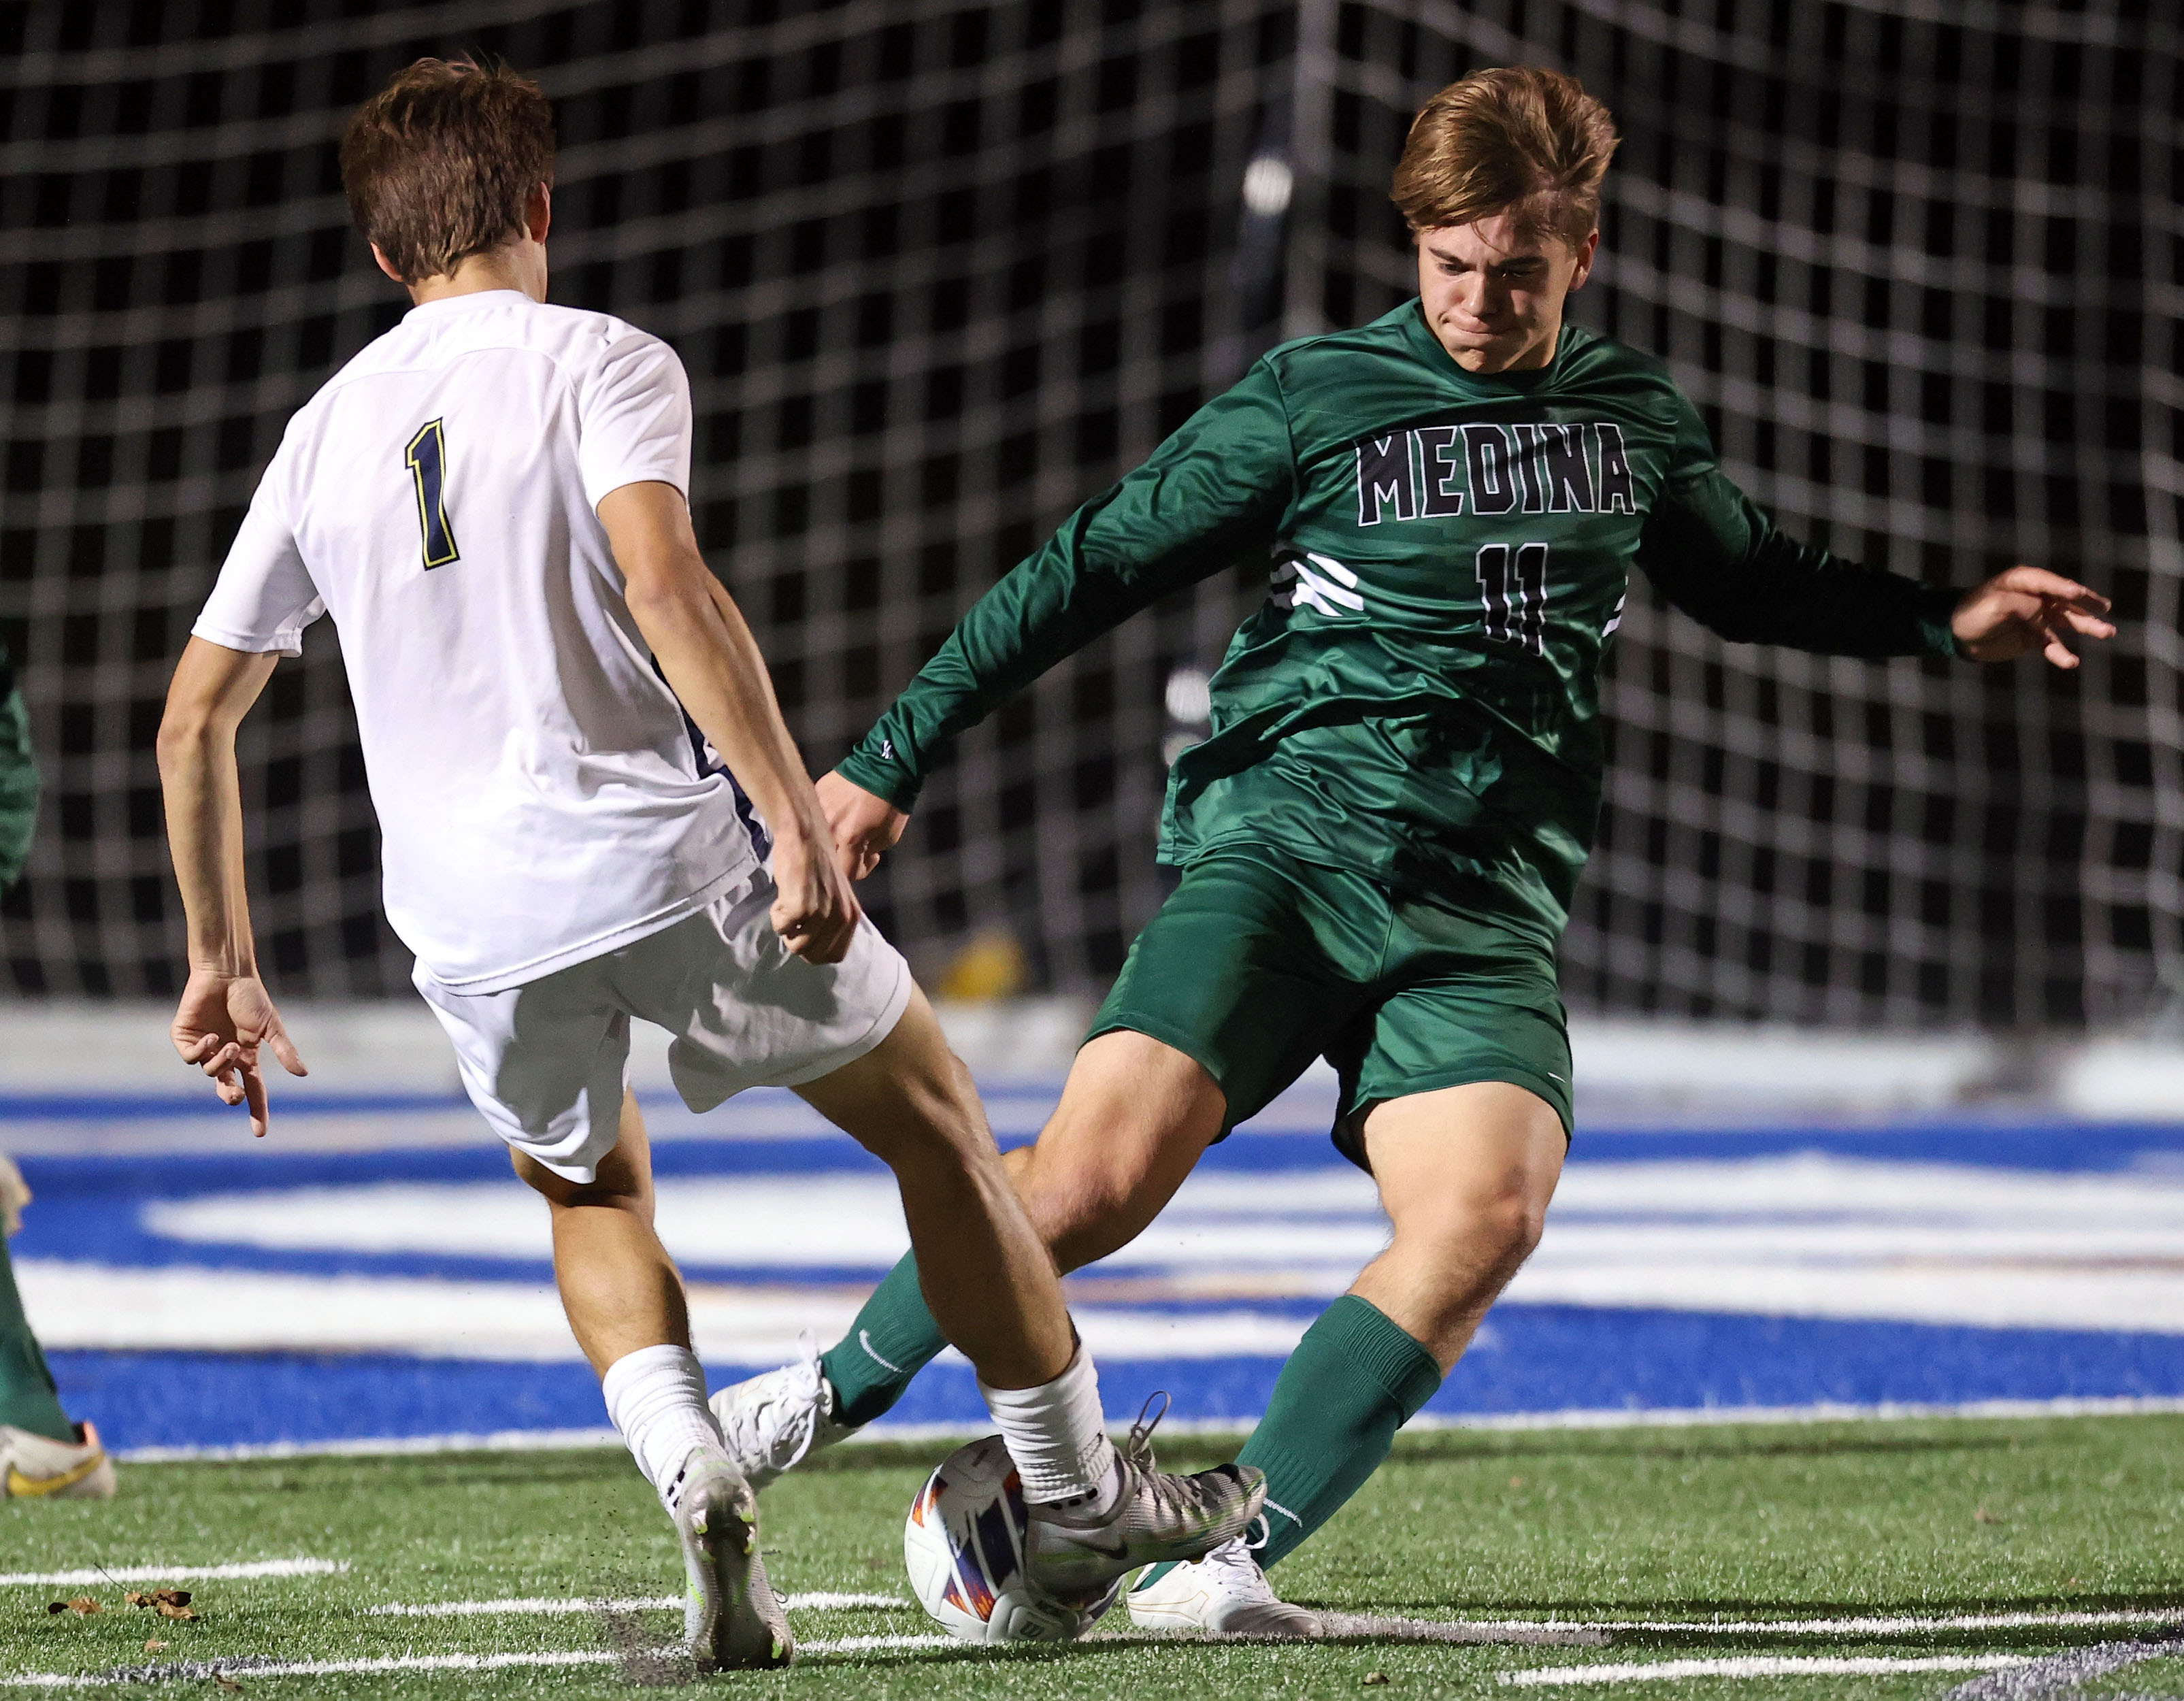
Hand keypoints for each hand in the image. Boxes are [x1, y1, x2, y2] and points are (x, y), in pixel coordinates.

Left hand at [170, 968, 307, 1136]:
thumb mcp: (272, 1026)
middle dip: (231, 1095)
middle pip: (227, 1088)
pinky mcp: (185, 1038)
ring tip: (230, 1045)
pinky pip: (190, 1057)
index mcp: (247, 1056)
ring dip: (221, 1064)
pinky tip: (213, 1037)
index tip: (260, 1133)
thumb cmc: (251, 997)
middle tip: (236, 1095)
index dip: (257, 1111)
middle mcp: (225, 1056)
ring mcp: (204, 1048)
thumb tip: (303, 1074)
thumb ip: (284, 1050)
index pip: (254, 1089)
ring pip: (208, 1073)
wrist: (226, 973)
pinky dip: (202, 1052)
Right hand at [767, 827, 862, 963]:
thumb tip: (816, 948)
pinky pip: (781, 928)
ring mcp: (822, 914)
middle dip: (798, 941)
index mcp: (852, 917)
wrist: (805, 838)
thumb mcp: (836, 898)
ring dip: (787, 928)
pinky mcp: (801, 908)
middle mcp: (841, 917)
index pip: (835, 956)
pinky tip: (783, 895)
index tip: (804, 935)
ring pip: (796, 946)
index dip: (816, 951)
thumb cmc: (815, 865)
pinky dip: (776, 915)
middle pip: (814, 955)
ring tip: (790, 903)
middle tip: (794, 918)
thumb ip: (832, 922)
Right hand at [817, 771, 909, 881]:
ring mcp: (817, 808)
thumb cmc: (892, 804)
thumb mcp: (888, 837)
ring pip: (815, 835)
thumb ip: (867, 853)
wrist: (886, 765)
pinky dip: (824, 818)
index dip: (856, 872)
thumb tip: (856, 857)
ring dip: (830, 837)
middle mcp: (827, 826)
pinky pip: (814, 814)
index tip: (865, 861)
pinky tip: (837, 812)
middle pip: (824, 856)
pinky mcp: (814, 792)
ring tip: (844, 828)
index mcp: (848, 838)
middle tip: (853, 848)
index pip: (843, 872)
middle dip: (840, 857)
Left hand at [1951, 566, 2114, 667]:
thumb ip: (2022, 605)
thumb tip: (2044, 612)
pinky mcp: (2033, 637)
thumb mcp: (1994, 606)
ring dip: (2086, 627)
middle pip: (2065, 599)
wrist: (1955, 636)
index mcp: (2022, 581)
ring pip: (2066, 622)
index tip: (2078, 593)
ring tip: (2107, 633)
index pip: (2049, 582)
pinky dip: (2061, 653)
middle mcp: (2034, 597)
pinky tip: (2071, 662)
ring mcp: (2036, 617)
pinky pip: (2052, 645)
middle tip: (2105, 608)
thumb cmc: (1971, 613)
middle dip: (2086, 604)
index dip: (2063, 587)